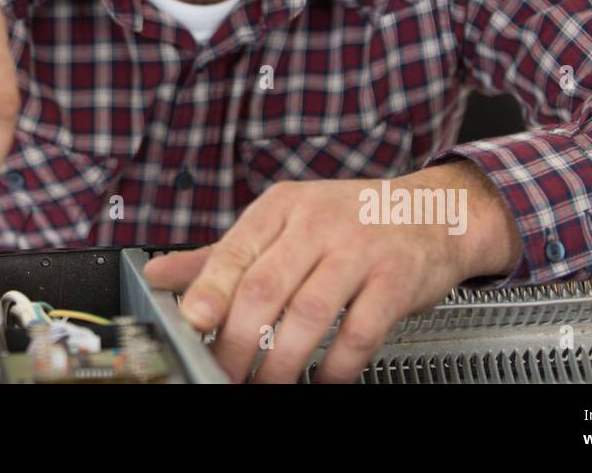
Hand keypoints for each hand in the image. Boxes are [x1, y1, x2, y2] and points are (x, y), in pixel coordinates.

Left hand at [142, 161, 521, 382]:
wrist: (431, 213)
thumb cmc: (348, 221)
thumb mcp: (283, 223)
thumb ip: (222, 254)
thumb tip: (160, 275)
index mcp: (282, 207)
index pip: (235, 250)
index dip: (209, 290)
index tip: (192, 324)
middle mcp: (318, 223)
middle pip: (266, 286)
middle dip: (238, 339)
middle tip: (223, 371)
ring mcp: (360, 250)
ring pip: (309, 313)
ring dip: (281, 361)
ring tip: (266, 385)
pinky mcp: (395, 280)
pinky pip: (359, 333)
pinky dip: (336, 366)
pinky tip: (321, 381)